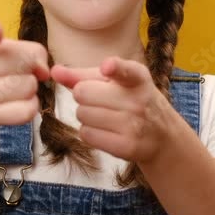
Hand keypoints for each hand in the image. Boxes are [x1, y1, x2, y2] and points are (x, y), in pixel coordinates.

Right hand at [0, 20, 49, 141]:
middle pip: (24, 61)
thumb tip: (45, 71)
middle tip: (17, 71)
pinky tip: (19, 102)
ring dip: (30, 87)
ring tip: (15, 87)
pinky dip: (30, 106)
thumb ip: (16, 48)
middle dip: (30, 66)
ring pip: (28, 86)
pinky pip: (26, 111)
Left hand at [50, 56, 171, 162]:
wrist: (161, 136)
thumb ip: (83, 75)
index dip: (114, 67)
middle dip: (84, 97)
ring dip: (86, 115)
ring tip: (106, 116)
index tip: (107, 67)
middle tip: (101, 101)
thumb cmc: (130, 101)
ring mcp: (133, 125)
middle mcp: (138, 100)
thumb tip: (54, 71)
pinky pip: (86, 134)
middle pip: (83, 93)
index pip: (126, 70)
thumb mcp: (115, 82)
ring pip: (82, 114)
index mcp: (138, 78)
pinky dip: (89, 132)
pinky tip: (105, 130)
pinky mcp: (126, 146)